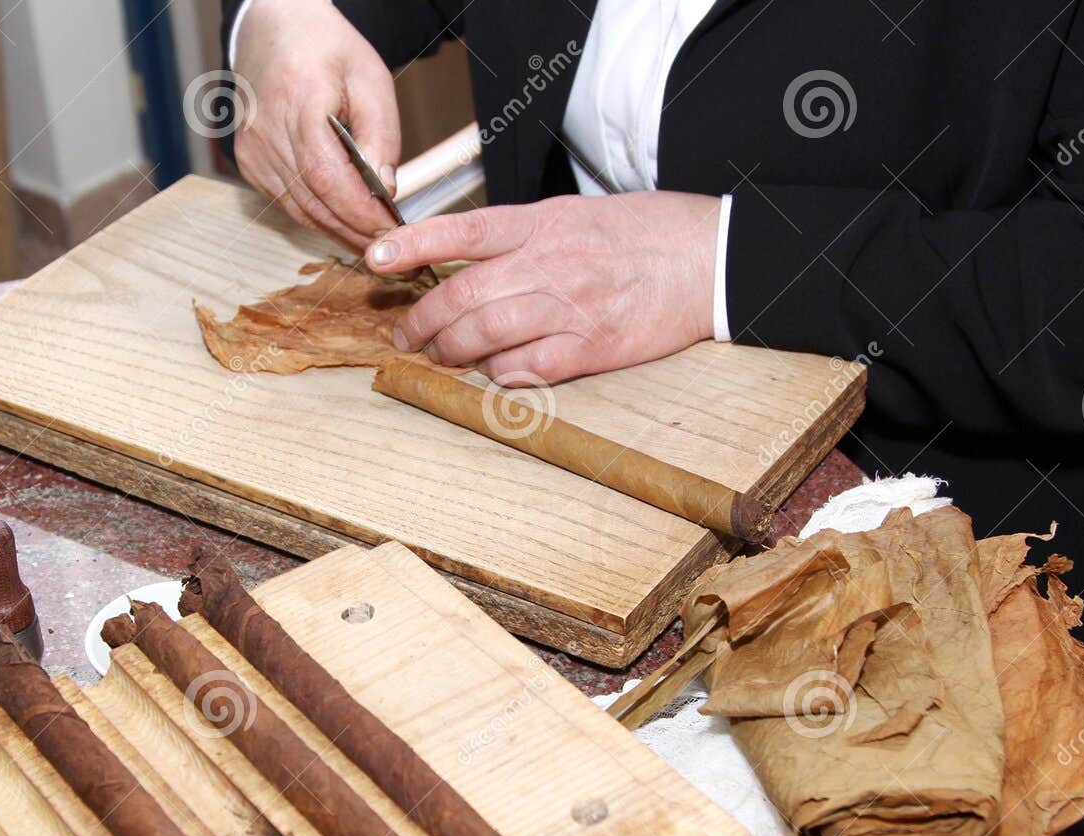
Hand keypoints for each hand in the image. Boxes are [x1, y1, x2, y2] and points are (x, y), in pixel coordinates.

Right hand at [231, 0, 400, 249]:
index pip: (325, 174)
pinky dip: (316, 216)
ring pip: (298, 208)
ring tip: (369, 240)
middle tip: (387, 244)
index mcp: (299, 98)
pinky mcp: (249, 162)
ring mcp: (252, 149)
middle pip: (312, 199)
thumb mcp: (370, 78)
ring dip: (336, 230)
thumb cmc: (325, 48)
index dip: (357, 210)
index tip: (388, 228)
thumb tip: (383, 189)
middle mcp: (267, 129)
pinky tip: (341, 221)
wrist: (274, 30)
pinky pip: (286, 201)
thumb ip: (381, 134)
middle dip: (353, 229)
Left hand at [366, 193, 721, 383]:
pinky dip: (503, 374)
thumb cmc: (639, 233)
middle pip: (465, 294)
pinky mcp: (594, 348)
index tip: (376, 257)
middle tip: (406, 335)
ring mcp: (572, 308)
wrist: (707, 257)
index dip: (413, 244)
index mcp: (543, 222)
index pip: (464, 231)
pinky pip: (531, 368)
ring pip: (488, 334)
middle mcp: (552, 263)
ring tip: (441, 356)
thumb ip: (519, 236)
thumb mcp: (573, 213)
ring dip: (454, 351)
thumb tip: (462, 260)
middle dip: (423, 321)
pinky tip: (494, 373)